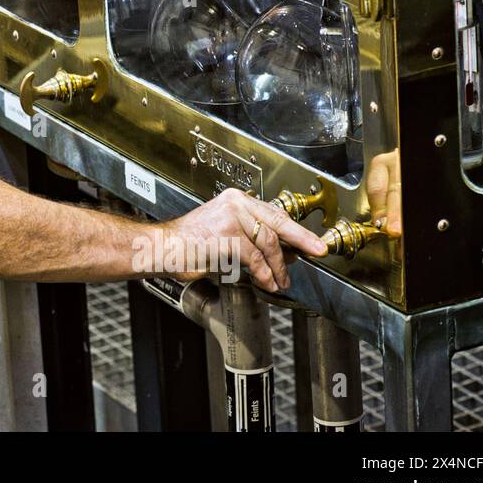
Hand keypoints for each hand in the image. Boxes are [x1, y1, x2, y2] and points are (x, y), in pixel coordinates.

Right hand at [159, 188, 328, 292]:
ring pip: (269, 244)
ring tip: (281, 281)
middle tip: (317, 251)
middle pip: (277, 223)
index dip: (296, 229)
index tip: (312, 241)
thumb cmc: (190, 244)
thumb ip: (251, 237)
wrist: (164, 248)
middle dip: (301, 240)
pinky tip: (267, 283)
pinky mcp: (228, 236)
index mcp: (236, 199)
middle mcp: (236, 204)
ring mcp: (232, 218)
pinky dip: (264, 274)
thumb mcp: (224, 232)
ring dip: (278, 267)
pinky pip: (256, 258)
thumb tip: (283, 252)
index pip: (274, 213)